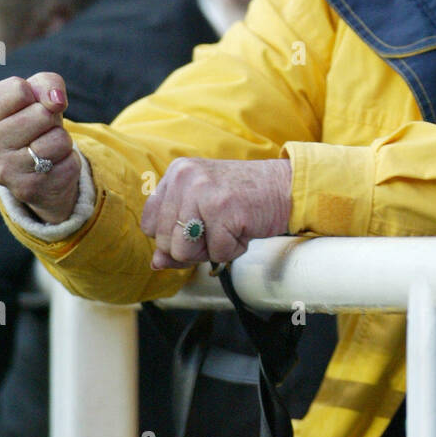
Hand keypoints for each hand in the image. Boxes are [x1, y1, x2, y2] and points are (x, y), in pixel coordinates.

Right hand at [0, 74, 80, 223]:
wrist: (36, 166)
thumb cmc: (33, 121)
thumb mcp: (37, 94)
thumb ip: (47, 84)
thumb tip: (56, 101)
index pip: (19, 90)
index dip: (35, 95)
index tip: (27, 106)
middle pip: (41, 115)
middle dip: (49, 119)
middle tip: (38, 130)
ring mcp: (5, 169)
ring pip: (58, 139)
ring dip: (60, 140)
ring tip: (44, 146)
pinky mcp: (28, 188)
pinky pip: (69, 162)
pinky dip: (68, 159)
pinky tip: (50, 165)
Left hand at [141, 157, 292, 269]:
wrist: (286, 186)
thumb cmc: (244, 199)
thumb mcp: (203, 209)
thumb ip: (176, 233)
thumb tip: (156, 263)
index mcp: (177, 173)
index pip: (149, 223)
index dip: (170, 238)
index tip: (196, 231)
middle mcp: (184, 177)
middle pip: (164, 241)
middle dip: (192, 248)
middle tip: (218, 230)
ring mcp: (202, 191)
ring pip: (183, 250)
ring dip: (210, 250)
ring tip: (229, 229)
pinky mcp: (222, 209)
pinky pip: (216, 253)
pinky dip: (234, 249)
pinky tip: (244, 228)